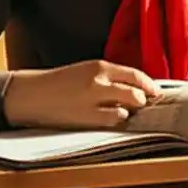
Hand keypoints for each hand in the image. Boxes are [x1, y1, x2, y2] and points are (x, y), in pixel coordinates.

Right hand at [3, 60, 161, 128]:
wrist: (31, 94)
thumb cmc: (58, 83)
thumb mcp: (84, 71)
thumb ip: (108, 77)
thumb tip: (134, 87)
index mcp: (99, 66)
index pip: (136, 74)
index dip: (149, 85)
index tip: (156, 92)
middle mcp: (99, 82)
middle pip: (137, 92)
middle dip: (144, 100)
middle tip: (145, 105)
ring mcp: (94, 101)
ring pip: (129, 107)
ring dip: (131, 111)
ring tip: (126, 112)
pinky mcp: (87, 118)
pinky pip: (114, 121)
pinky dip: (118, 120)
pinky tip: (112, 119)